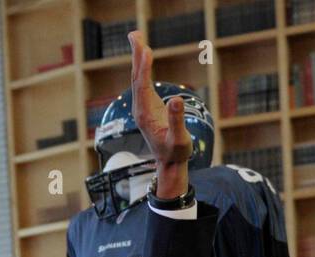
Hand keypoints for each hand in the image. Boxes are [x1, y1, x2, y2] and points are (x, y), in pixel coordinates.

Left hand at [128, 31, 190, 197]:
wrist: (169, 164)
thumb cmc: (176, 153)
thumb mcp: (179, 139)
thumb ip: (177, 120)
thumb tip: (176, 99)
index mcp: (145, 114)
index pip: (142, 86)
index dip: (144, 67)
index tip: (146, 50)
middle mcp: (140, 109)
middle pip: (136, 77)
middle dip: (137, 55)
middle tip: (135, 34)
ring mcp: (143, 107)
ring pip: (138, 78)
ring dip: (138, 58)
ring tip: (138, 38)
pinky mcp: (148, 106)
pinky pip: (143, 82)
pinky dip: (143, 68)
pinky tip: (144, 57)